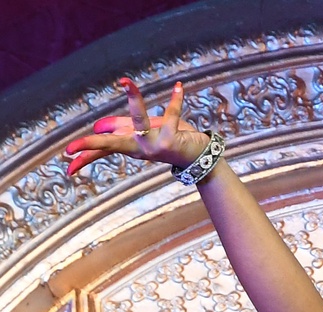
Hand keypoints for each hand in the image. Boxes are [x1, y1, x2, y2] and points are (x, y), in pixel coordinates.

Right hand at [65, 77, 207, 176]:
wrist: (198, 158)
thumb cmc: (169, 141)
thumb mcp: (143, 134)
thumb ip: (121, 129)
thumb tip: (99, 128)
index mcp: (129, 146)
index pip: (102, 151)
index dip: (85, 155)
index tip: (67, 162)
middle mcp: (139, 148)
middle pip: (110, 145)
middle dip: (91, 144)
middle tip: (70, 150)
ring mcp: (154, 146)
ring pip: (140, 122)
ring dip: (135, 101)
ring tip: (127, 82)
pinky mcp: (171, 141)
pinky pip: (172, 116)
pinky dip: (176, 101)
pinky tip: (179, 87)